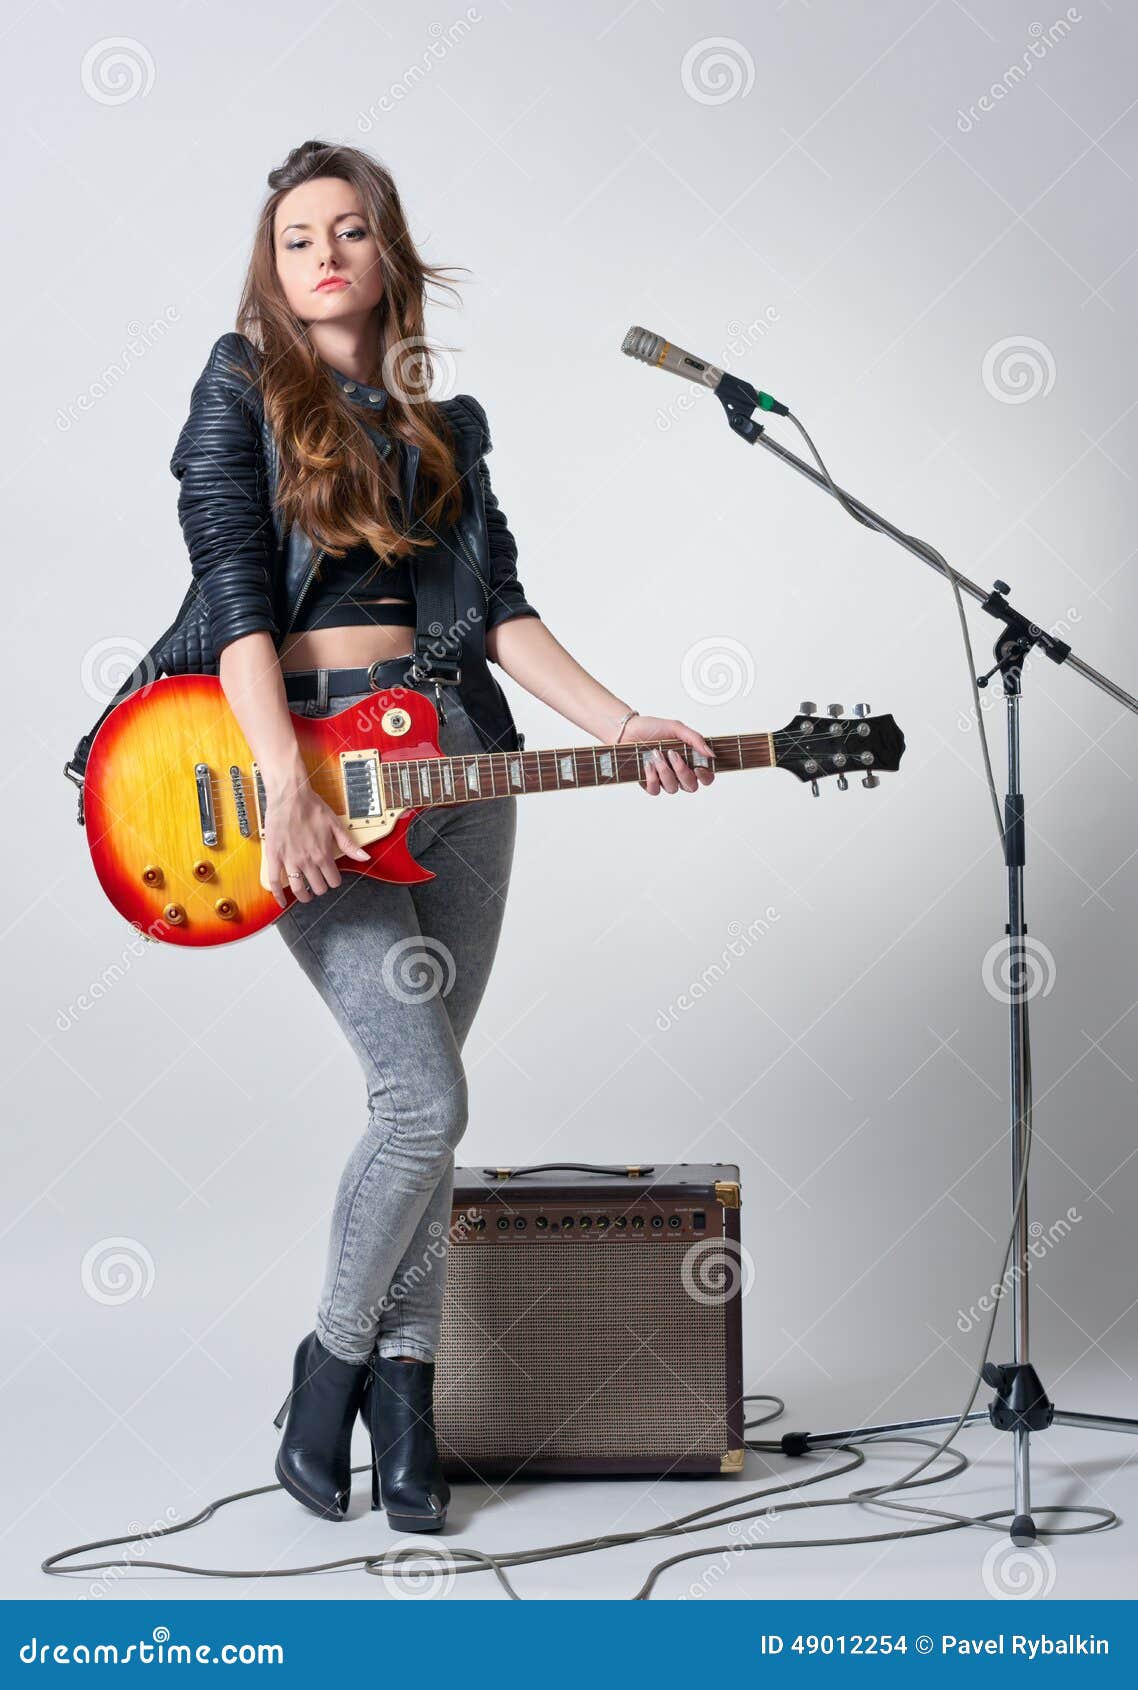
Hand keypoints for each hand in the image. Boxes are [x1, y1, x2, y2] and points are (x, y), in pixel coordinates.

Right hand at [263, 773, 370, 906]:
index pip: (333, 880)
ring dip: (304, 896)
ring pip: (298, 889)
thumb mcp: (335, 825)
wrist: (290, 795)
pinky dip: (277, 895)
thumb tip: (365, 858)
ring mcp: (289, 860)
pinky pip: (273, 881)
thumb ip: (349, 845)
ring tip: (306, 895)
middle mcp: (307, 861)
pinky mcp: (274, 856)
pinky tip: (282, 901)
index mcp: (323, 854)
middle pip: (318, 887)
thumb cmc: (312, 807)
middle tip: (319, 883)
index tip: (332, 877)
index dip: (335, 881)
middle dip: (321, 888)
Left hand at [620, 714, 715, 794]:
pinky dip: (652, 777)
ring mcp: (664, 779)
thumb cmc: (652, 728)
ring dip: (665, 772)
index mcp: (689, 760)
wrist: (627, 730)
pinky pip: (655, 790)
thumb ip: (695, 739)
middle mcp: (678, 772)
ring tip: (656, 754)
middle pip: (691, 787)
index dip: (706, 776)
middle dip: (682, 772)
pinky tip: (648, 764)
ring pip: (673, 789)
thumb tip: (711, 754)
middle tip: (672, 754)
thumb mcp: (676, 728)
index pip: (706, 777)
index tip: (698, 767)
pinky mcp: (648, 783)